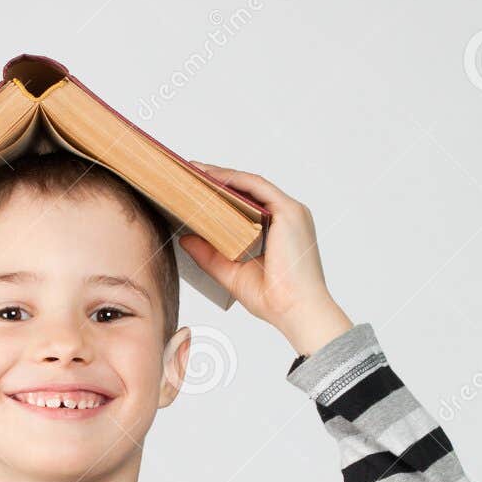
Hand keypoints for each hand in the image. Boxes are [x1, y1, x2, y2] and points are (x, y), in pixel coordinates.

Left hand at [179, 165, 352, 355]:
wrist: (296, 311)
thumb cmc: (274, 299)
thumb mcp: (230, 273)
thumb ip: (209, 255)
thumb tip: (185, 238)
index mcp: (278, 231)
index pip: (247, 205)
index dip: (221, 194)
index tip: (196, 189)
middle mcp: (286, 219)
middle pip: (248, 191)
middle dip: (218, 180)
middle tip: (189, 173)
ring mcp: (290, 213)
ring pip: (251, 185)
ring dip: (222, 176)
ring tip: (195, 171)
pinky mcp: (289, 212)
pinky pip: (256, 187)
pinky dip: (234, 180)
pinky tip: (212, 178)